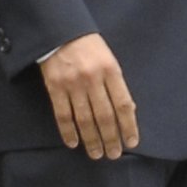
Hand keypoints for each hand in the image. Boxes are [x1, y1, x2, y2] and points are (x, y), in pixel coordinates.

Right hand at [38, 33, 138, 158]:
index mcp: (111, 71)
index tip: (132, 142)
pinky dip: (68, 131)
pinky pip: (62, 114)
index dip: (128, 126)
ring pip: (84, 119)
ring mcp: (72, 83)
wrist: (59, 31)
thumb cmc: (89, 46)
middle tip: (114, 155)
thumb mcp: (110, 59)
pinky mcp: (54, 86)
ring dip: (91, 139)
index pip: (123, 105)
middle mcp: (93, 79)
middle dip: (111, 138)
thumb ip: (117, 84)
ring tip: (97, 154)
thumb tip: (127, 111)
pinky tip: (73, 143)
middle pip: (104, 116)